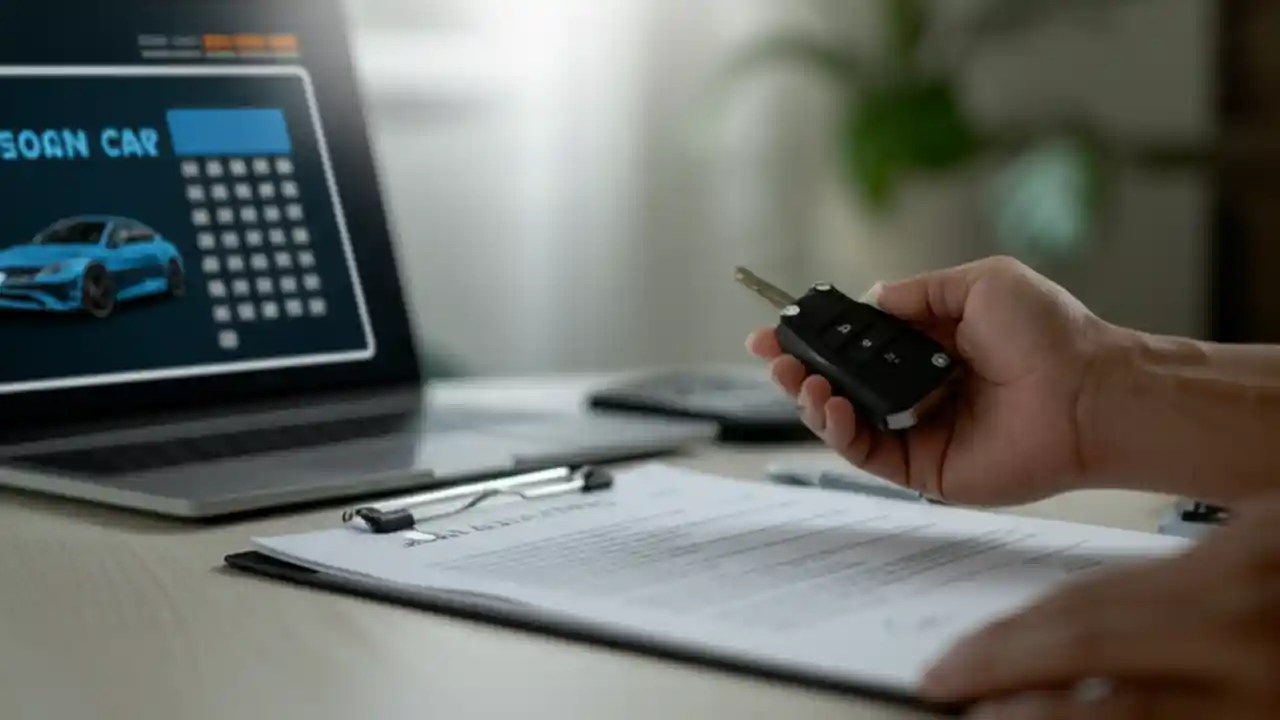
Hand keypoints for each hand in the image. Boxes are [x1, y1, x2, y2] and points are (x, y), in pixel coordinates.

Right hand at [746, 257, 1114, 504]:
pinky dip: (838, 431)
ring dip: (810, 399)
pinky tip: (828, 405)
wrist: (1091, 394)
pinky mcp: (924, 469)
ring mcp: (919, 431)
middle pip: (841, 383)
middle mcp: (918, 389)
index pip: (858, 341)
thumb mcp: (983, 283)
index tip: (780, 324)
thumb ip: (922, 291)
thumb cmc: (1051, 335)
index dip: (818, 334)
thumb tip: (872, 296)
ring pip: (845, 421)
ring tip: (796, 379)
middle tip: (770, 355)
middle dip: (799, 368)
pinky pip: (867, 453)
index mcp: (931, 345)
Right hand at [920, 497, 1279, 718]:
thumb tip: (1084, 715)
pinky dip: (1080, 595)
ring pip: (1100, 592)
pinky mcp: (1251, 534)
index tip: (980, 718)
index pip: (1110, 709)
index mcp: (1259, 691)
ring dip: (1025, 623)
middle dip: (1000, 659)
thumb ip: (1175, 714)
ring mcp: (1244, 567)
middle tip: (946, 678)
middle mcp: (1241, 622)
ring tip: (975, 649)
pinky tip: (1050, 617)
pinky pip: (1140, 568)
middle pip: (1085, 634)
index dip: (1030, 716)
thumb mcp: (1270, 715)